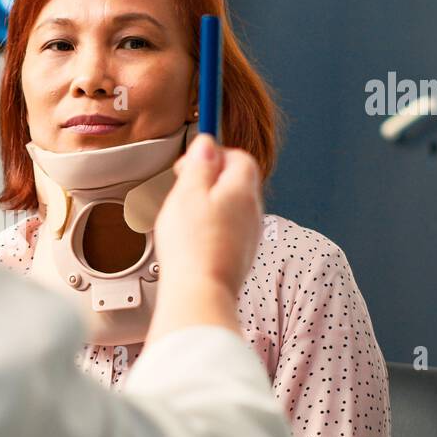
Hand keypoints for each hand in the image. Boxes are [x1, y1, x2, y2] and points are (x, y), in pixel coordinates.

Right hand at [146, 133, 262, 341]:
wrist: (200, 293)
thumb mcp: (188, 192)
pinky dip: (213, 227)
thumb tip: (207, 143)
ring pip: (232, 206)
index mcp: (242, 190)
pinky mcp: (241, 256)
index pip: (240, 157)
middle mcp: (252, 211)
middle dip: (211, 179)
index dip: (215, 154)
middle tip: (183, 188)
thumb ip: (199, 164)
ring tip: (185, 216)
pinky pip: (229, 229)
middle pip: (237, 181)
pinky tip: (193, 239)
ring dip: (211, 204)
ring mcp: (249, 235)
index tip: (190, 162)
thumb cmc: (192, 246)